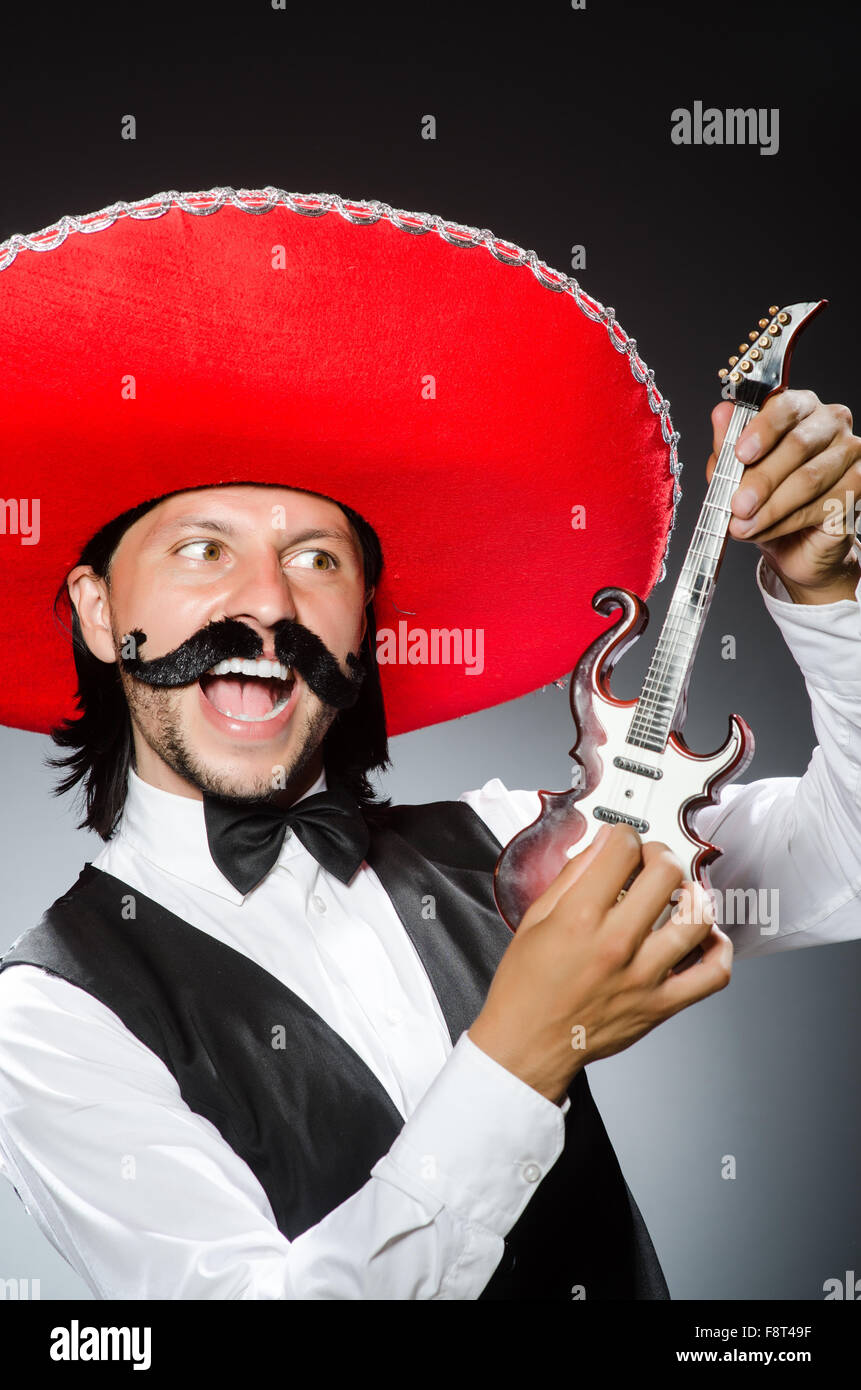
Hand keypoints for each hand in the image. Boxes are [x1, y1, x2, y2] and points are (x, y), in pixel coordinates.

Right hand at [468, 825, 732, 1104]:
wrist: (527, 1045)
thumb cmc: (526, 988)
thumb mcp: (535, 920)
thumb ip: (571, 878)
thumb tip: (601, 846)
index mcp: (579, 919)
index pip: (621, 850)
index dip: (624, 835)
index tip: (622, 841)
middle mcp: (616, 944)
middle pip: (665, 874)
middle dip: (659, 855)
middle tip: (651, 862)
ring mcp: (644, 976)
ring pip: (697, 918)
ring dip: (694, 894)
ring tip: (681, 893)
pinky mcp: (661, 1005)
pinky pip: (713, 974)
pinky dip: (719, 949)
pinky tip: (705, 936)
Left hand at [708, 392, 860, 601]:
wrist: (791, 540)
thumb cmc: (765, 494)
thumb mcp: (735, 469)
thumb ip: (727, 443)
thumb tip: (721, 413)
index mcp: (801, 407)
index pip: (786, 406)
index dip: (762, 430)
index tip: (740, 454)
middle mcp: (831, 423)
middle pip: (798, 445)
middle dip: (762, 479)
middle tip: (737, 504)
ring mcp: (850, 453)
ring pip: (809, 479)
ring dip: (771, 507)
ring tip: (743, 525)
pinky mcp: (857, 486)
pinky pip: (821, 505)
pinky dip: (787, 522)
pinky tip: (766, 531)